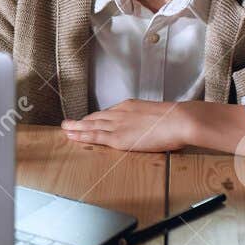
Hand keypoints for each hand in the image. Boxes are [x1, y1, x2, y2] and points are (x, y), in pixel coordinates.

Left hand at [62, 100, 196, 152]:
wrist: (179, 120)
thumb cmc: (176, 120)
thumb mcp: (160, 116)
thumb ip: (152, 121)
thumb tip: (155, 128)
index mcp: (131, 106)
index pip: (109, 113)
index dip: (97, 117)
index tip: (89, 119)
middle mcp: (120, 113)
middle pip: (96, 117)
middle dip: (82, 121)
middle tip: (69, 122)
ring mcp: (118, 125)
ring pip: (90, 125)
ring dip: (76, 127)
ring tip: (65, 128)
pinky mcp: (118, 138)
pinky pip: (94, 136)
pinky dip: (81, 136)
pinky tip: (72, 136)